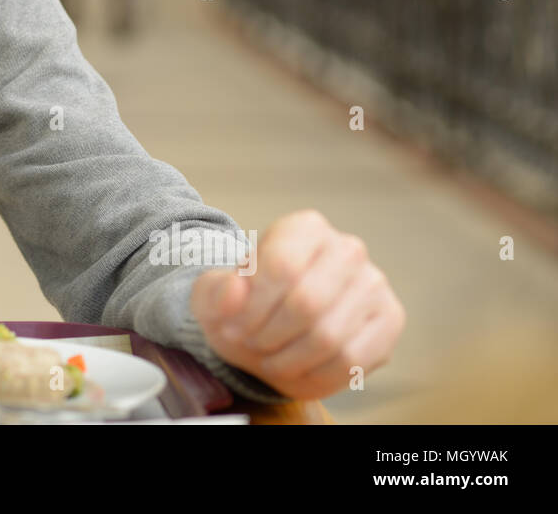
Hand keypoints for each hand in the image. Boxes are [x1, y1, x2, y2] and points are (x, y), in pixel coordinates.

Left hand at [189, 210, 404, 399]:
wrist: (267, 328)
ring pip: (330, 337)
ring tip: (271, 356)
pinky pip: (353, 360)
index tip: (232, 327)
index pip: (282, 267)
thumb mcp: (213, 296)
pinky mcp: (390, 319)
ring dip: (290, 359)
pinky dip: (317, 374)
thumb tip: (234, 289)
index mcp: (304, 228)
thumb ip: (216, 292)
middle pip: (308, 303)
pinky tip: (299, 367)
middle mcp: (347, 248)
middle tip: (252, 344)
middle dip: (270, 335)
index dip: (252, 308)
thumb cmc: (243, 306)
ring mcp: (374, 283)